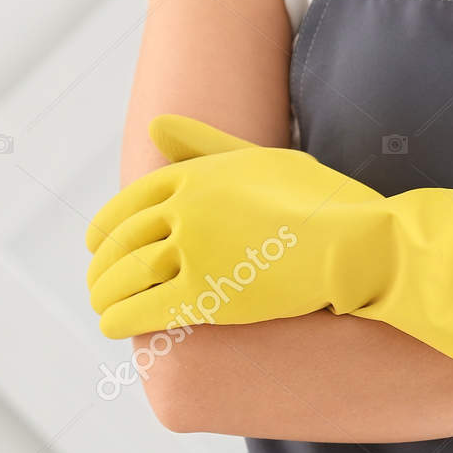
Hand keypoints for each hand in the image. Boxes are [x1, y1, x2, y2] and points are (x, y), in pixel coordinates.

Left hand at [85, 124, 384, 338]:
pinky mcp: (206, 294)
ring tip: (103, 309)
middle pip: (123, 239)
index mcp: (196, 175)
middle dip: (102, 265)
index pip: (129, 203)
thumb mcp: (262, 158)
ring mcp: (193, 251)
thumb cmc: (322, 200)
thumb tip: (154, 125)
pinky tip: (114, 328)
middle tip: (96, 284)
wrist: (356, 241)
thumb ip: (205, 143)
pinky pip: (144, 310)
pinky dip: (121, 320)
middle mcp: (185, 208)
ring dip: (106, 295)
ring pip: (127, 276)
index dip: (105, 227)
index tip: (95, 245)